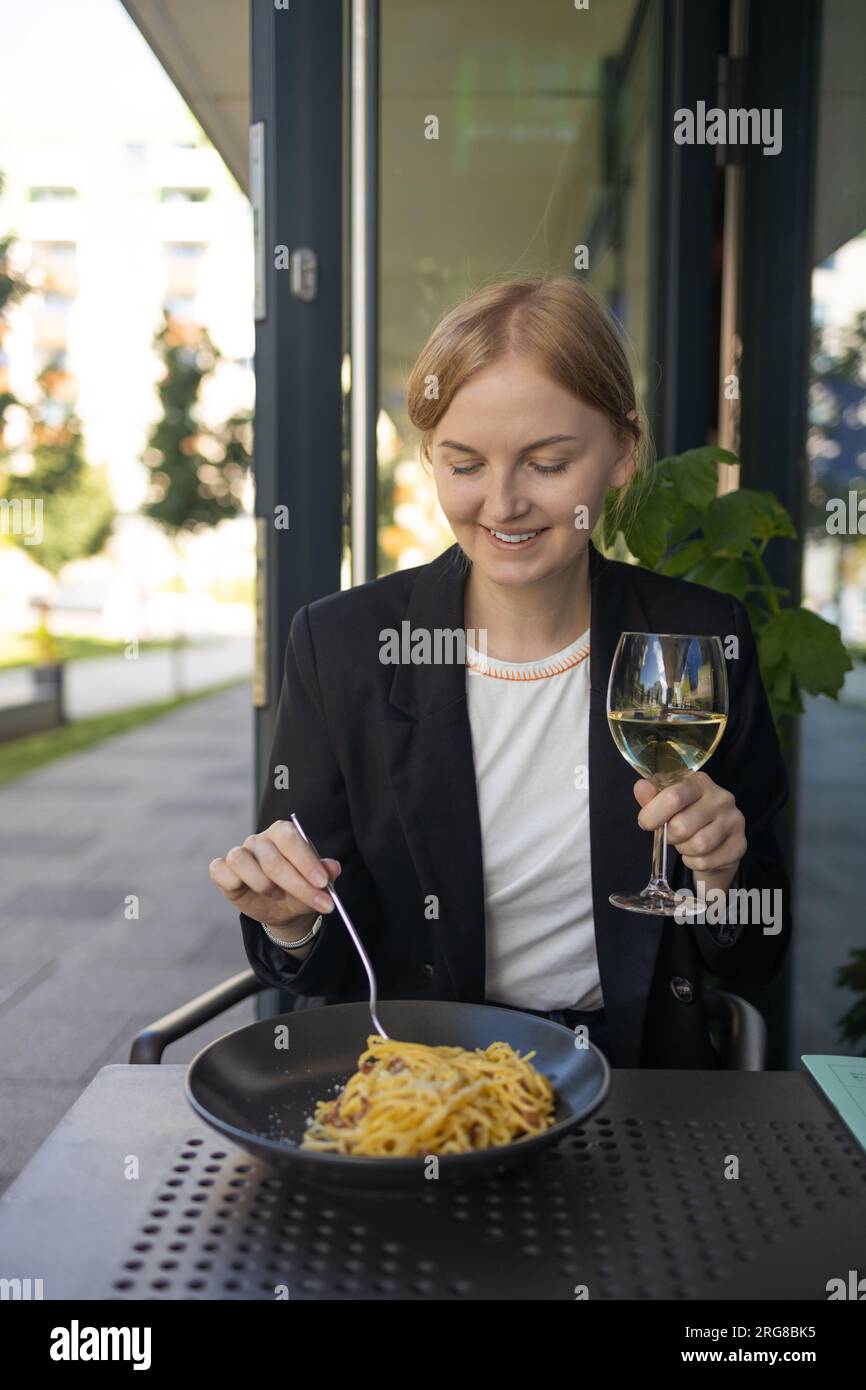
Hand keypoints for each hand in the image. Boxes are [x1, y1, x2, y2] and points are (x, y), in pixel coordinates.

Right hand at [209, 820, 340, 928]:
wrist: (283, 907)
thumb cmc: (301, 887)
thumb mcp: (318, 883)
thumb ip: (327, 873)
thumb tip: (333, 868)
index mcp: (283, 832)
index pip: (291, 839)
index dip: (306, 862)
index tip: (323, 882)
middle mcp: (259, 839)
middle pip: (272, 859)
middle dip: (297, 885)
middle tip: (318, 903)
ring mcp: (239, 853)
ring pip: (241, 862)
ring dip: (263, 885)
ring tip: (277, 894)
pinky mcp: (223, 870)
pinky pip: (220, 870)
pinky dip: (233, 882)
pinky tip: (249, 890)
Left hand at [633, 771, 746, 894]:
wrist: (716, 839)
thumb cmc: (686, 816)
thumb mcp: (666, 802)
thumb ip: (651, 796)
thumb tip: (640, 788)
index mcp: (700, 782)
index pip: (673, 796)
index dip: (653, 814)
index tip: (645, 823)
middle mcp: (722, 798)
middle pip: (682, 826)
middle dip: (669, 836)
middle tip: (672, 834)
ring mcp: (734, 821)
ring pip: (697, 845)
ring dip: (683, 849)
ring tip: (686, 842)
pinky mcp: (740, 844)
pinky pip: (706, 861)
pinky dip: (694, 862)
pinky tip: (697, 854)